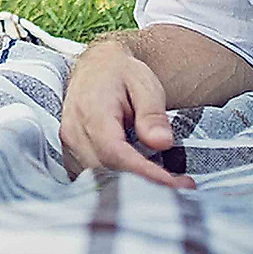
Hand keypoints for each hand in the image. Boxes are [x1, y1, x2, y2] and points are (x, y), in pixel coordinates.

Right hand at [60, 38, 194, 188]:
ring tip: (167, 184)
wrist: (96, 65)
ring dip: (132, 187)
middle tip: (183, 187)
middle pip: (107, 172)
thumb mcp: (145, 84)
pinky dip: (118, 183)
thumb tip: (161, 143)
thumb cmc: (122, 73)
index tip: (178, 184)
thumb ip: (152, 114)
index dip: (146, 174)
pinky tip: (142, 179)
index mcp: (91, 112)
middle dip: (145, 185)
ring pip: (99, 179)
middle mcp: (74, 131)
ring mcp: (69, 144)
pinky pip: (93, 177)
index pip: (116, 154)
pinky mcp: (71, 152)